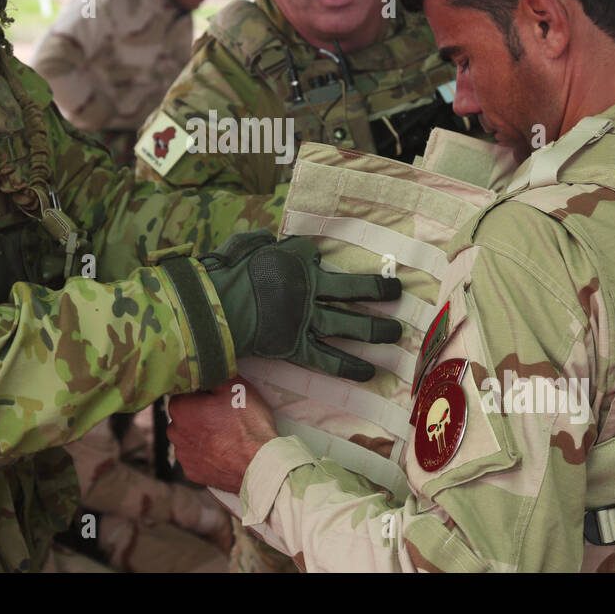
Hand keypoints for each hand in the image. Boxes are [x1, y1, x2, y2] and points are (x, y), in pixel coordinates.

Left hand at [167, 376, 277, 494]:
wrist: (259, 465)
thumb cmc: (247, 424)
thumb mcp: (235, 385)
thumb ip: (213, 373)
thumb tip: (204, 369)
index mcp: (180, 408)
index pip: (184, 392)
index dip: (202, 392)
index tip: (217, 397)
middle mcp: (175, 432)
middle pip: (184, 415)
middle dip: (199, 413)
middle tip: (224, 415)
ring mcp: (183, 455)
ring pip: (189, 437)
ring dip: (201, 434)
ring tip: (225, 435)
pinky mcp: (193, 473)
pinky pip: (196, 457)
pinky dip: (206, 453)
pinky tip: (223, 451)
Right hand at [199, 230, 402, 380]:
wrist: (216, 307)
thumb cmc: (225, 274)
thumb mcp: (243, 247)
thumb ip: (260, 243)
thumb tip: (270, 240)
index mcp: (295, 261)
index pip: (311, 253)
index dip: (310, 255)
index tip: (311, 258)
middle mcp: (309, 290)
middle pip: (352, 288)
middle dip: (378, 290)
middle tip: (398, 292)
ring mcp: (306, 320)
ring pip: (349, 325)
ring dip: (375, 330)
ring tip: (396, 333)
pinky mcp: (296, 347)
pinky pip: (327, 359)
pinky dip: (348, 367)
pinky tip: (369, 373)